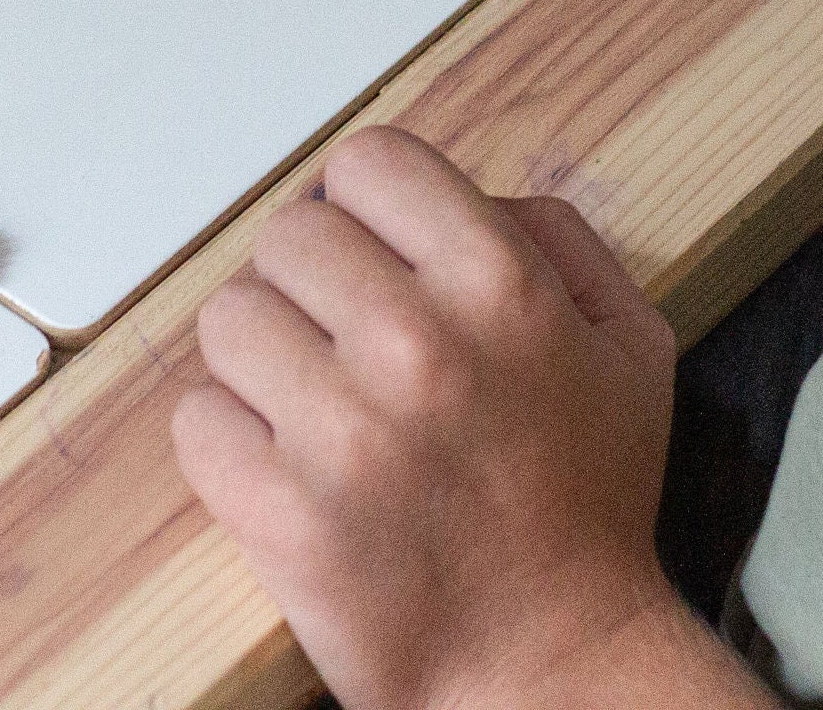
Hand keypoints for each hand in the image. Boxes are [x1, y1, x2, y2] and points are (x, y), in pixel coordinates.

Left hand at [173, 128, 761, 709]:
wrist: (555, 664)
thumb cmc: (586, 504)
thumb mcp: (626, 343)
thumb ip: (554, 237)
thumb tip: (464, 194)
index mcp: (501, 288)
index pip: (365, 162)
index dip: (364, 208)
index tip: (375, 258)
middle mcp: (418, 346)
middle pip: (286, 235)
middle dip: (311, 286)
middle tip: (347, 349)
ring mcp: (343, 434)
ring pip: (228, 320)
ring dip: (263, 362)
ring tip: (317, 412)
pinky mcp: (281, 514)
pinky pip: (196, 420)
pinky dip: (229, 444)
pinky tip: (289, 470)